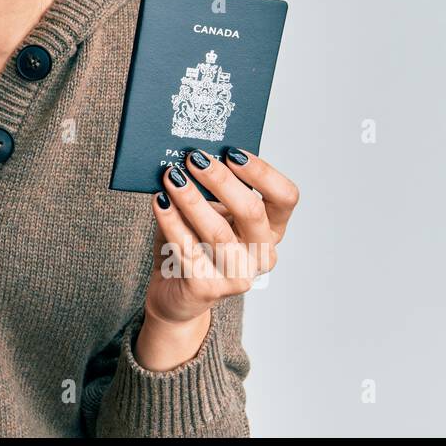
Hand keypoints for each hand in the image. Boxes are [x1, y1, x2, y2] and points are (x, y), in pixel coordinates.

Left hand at [137, 148, 299, 367]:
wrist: (176, 293)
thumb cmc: (196, 244)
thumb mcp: (212, 213)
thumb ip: (212, 190)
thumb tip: (195, 155)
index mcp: (271, 230)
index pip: (285, 197)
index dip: (262, 173)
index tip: (232, 153)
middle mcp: (261, 254)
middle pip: (251, 211)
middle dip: (221, 180)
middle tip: (194, 158)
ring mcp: (238, 275)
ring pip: (217, 231)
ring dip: (191, 199)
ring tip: (171, 177)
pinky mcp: (208, 288)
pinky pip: (187, 248)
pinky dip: (171, 221)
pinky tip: (160, 202)